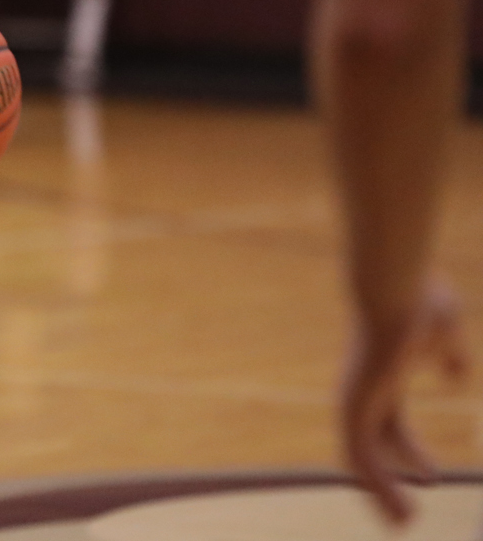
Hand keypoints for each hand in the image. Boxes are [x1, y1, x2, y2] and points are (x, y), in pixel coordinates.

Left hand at [342, 277, 468, 523]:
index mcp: (383, 381)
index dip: (410, 452)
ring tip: (403, 523)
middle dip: (392, 480)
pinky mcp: (352, 406)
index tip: (430, 475)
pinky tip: (399, 509)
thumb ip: (447, 356)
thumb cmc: (422, 303)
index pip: (392, 426)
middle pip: (374, 448)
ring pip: (361, 459)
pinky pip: (358, 457)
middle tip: (409, 513)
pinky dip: (377, 485)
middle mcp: (364, 393)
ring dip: (381, 493)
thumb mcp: (445, 335)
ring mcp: (354, 400)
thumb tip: (454, 374)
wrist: (396, 289)